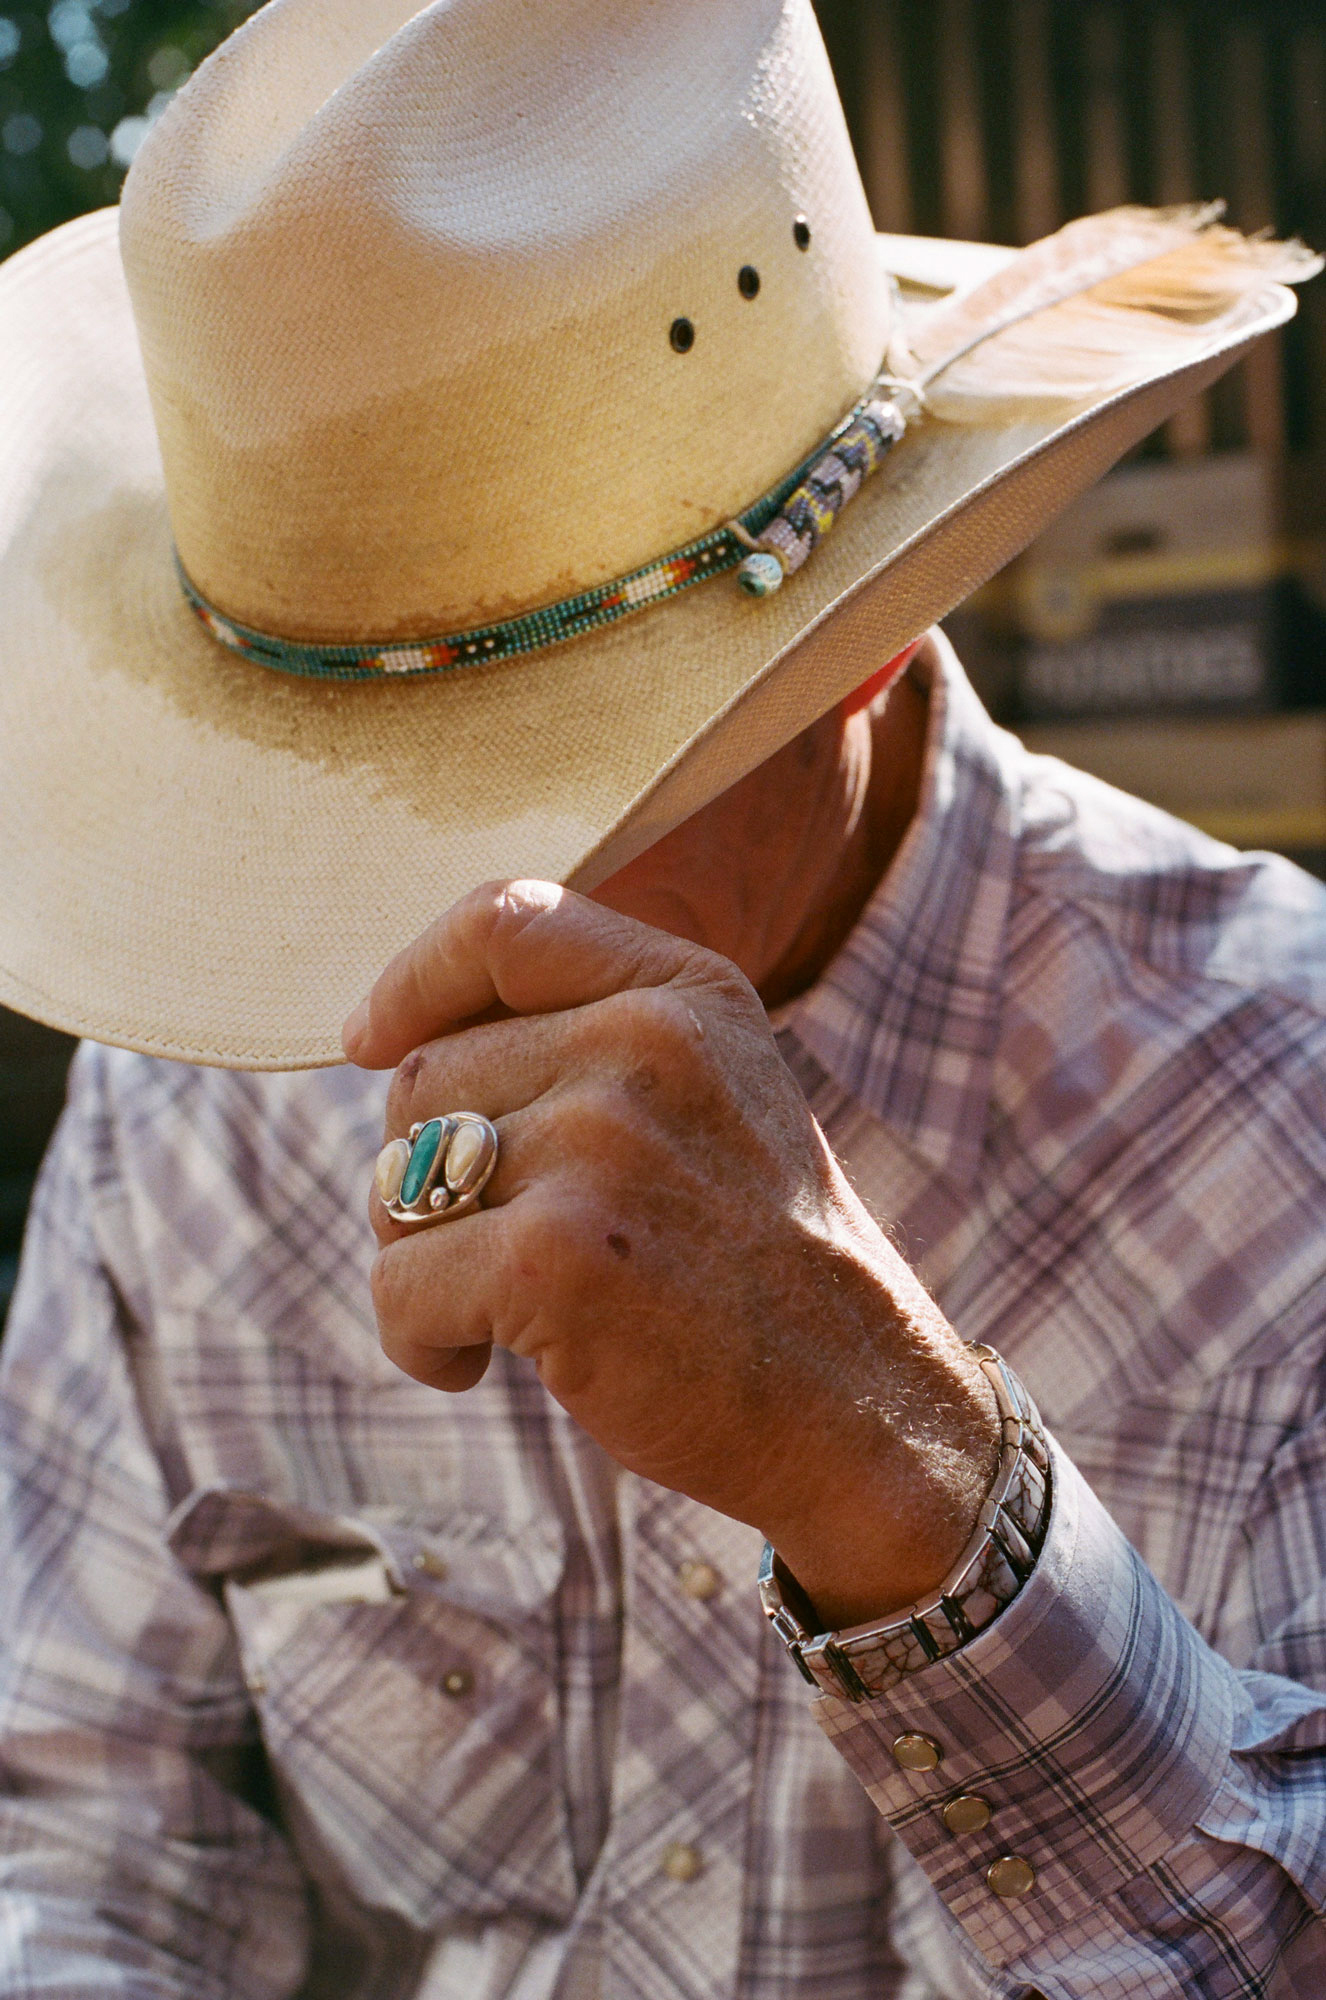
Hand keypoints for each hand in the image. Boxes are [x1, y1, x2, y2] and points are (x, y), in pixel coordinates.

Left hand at [344, 881, 998, 1627]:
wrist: (862, 1408)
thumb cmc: (760, 1265)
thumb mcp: (714, 1096)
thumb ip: (590, 1040)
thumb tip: (391, 1041)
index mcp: (685, 991)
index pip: (502, 922)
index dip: (415, 979)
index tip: (370, 1039)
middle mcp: (644, 1043)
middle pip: (424, 1077)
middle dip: (424, 1171)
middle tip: (493, 1247)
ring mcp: (598, 1145)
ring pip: (394, 1180)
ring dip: (418, 1259)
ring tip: (496, 1313)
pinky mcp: (552, 1257)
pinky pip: (397, 1283)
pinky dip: (416, 1339)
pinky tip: (476, 1365)